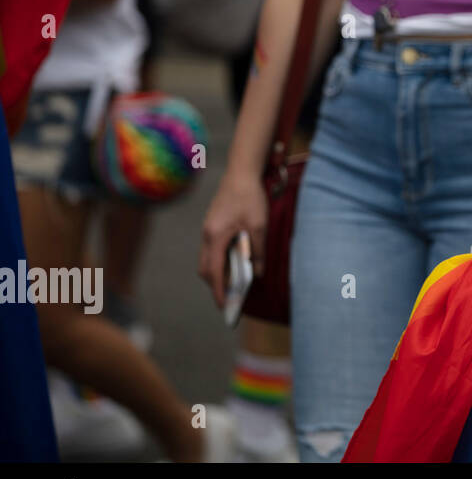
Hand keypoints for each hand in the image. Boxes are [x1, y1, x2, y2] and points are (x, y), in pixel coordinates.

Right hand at [199, 169, 267, 308]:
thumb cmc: (250, 197)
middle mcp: (207, 234)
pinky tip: (234, 261)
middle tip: (231, 297)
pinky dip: (219, 260)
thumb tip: (258, 273)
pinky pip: (211, 249)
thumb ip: (258, 251)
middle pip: (205, 268)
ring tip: (234, 282)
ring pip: (206, 258)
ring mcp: (207, 229)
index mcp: (216, 236)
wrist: (241, 172)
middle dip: (215, 285)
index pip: (214, 271)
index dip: (219, 290)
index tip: (224, 306)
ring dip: (217, 272)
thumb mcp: (259, 225)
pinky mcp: (212, 224)